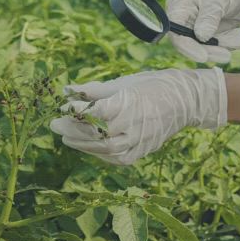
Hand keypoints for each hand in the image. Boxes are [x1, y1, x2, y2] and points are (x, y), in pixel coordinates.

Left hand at [48, 68, 225, 165]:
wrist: (184, 101)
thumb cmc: (152, 86)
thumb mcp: (123, 82)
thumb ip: (94, 90)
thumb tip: (68, 91)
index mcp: (127, 105)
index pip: (92, 112)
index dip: (74, 111)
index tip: (61, 107)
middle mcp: (131, 126)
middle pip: (94, 133)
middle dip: (72, 129)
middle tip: (55, 125)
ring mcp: (137, 142)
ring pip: (102, 149)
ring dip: (82, 144)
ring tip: (67, 137)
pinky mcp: (141, 152)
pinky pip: (115, 158)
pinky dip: (99, 153)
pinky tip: (88, 145)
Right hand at [164, 0, 239, 62]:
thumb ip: (210, 17)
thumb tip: (200, 37)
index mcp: (181, 0)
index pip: (175, 28)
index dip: (186, 45)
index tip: (203, 56)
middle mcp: (183, 14)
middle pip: (186, 41)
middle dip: (208, 50)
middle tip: (227, 56)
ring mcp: (193, 25)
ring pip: (200, 47)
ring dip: (221, 48)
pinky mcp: (204, 34)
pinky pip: (211, 47)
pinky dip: (225, 46)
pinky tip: (239, 38)